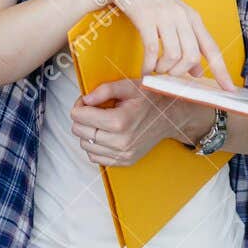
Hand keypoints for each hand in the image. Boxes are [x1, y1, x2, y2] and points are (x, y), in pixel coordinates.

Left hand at [68, 78, 199, 166]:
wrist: (169, 117)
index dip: (78, 105)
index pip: (79, 117)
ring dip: (86, 132)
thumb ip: (104, 90)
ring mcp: (123, 154)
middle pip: (79, 131)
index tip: (85, 100)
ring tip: (98, 121)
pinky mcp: (124, 161)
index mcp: (119, 121)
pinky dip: (94, 146)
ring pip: (85, 145)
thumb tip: (85, 99)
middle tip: (91, 109)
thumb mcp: (128, 86)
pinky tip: (103, 134)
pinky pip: (95, 158)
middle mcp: (120, 141)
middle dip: (80, 118)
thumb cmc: (150, 99)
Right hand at [94, 0, 233, 84]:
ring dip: (163, 70)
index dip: (221, 71)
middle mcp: (183, 16)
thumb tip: (197, 73)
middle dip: (180, 73)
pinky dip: (149, 65)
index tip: (229, 90)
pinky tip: (145, 69)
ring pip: (174, 55)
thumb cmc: (150, 1)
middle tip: (168, 76)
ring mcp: (165, 16)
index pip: (212, 48)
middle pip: (192, 56)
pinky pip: (153, 50)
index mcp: (193, 18)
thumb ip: (187, 44)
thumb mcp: (174, 20)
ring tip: (155, 70)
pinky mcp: (146, 17)